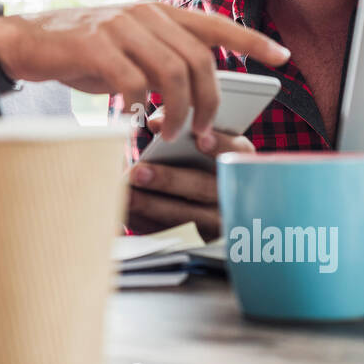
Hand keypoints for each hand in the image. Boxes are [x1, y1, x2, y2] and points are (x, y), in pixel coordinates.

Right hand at [0, 2, 287, 143]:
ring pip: (171, 72)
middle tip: (203, 133)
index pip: (215, 25)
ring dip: (177, 111)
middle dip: (209, 102)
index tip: (282, 57)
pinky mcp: (95, 45)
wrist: (25, 42)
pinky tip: (132, 120)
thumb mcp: (128, 49)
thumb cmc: (81, 54)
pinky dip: (139, 106)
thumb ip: (160, 61)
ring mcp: (119, 27)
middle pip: (199, 60)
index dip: (252, 42)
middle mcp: (145, 14)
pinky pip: (133, 81)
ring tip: (168, 134)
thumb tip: (193, 96)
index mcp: (158, 14)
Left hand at [125, 110, 254, 239]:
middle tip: (138, 172)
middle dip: (169, 179)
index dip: (219, 145)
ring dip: (152, 206)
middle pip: (203, 187)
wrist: (211, 203)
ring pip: (187, 217)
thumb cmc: (198, 162)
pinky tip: (126, 212)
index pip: (236, 152)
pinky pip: (172, 234)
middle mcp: (234, 192)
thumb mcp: (199, 142)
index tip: (200, 139)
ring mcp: (219, 221)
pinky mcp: (200, 241)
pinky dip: (147, 223)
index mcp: (238, 162)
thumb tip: (157, 122)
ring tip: (126, 195)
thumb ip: (178, 126)